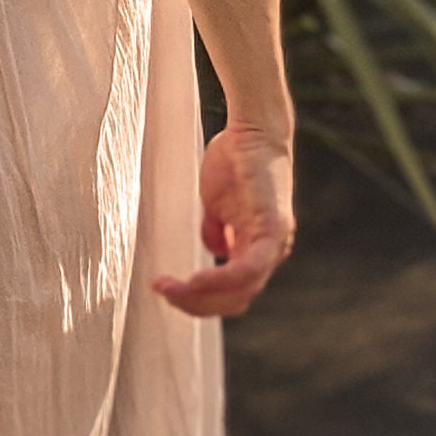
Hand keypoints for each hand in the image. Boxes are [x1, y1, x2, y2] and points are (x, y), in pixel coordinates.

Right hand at [152, 124, 294, 319]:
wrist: (253, 131)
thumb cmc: (235, 162)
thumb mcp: (218, 204)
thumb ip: (216, 229)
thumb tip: (212, 250)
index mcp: (255, 251)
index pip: (230, 294)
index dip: (198, 300)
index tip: (165, 288)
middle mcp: (268, 254)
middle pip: (234, 301)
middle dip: (194, 304)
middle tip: (162, 291)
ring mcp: (274, 245)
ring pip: (240, 292)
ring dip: (200, 296)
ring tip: (168, 288)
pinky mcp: (273, 231)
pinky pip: (246, 269)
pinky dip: (220, 280)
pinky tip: (194, 280)